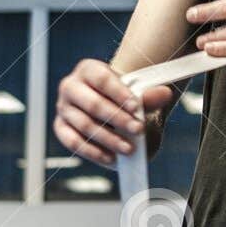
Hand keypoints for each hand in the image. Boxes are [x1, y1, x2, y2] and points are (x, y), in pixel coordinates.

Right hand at [53, 58, 174, 166]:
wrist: (109, 107)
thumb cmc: (121, 98)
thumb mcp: (135, 94)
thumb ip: (148, 94)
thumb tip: (165, 94)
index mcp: (87, 69)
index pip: (102, 80)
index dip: (119, 94)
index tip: (136, 107)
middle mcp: (70, 86)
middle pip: (92, 104)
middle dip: (117, 119)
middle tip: (138, 130)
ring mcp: (63, 108)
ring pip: (84, 125)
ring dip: (109, 139)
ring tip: (128, 148)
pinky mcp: (60, 128)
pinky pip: (73, 141)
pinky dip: (93, 151)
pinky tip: (111, 157)